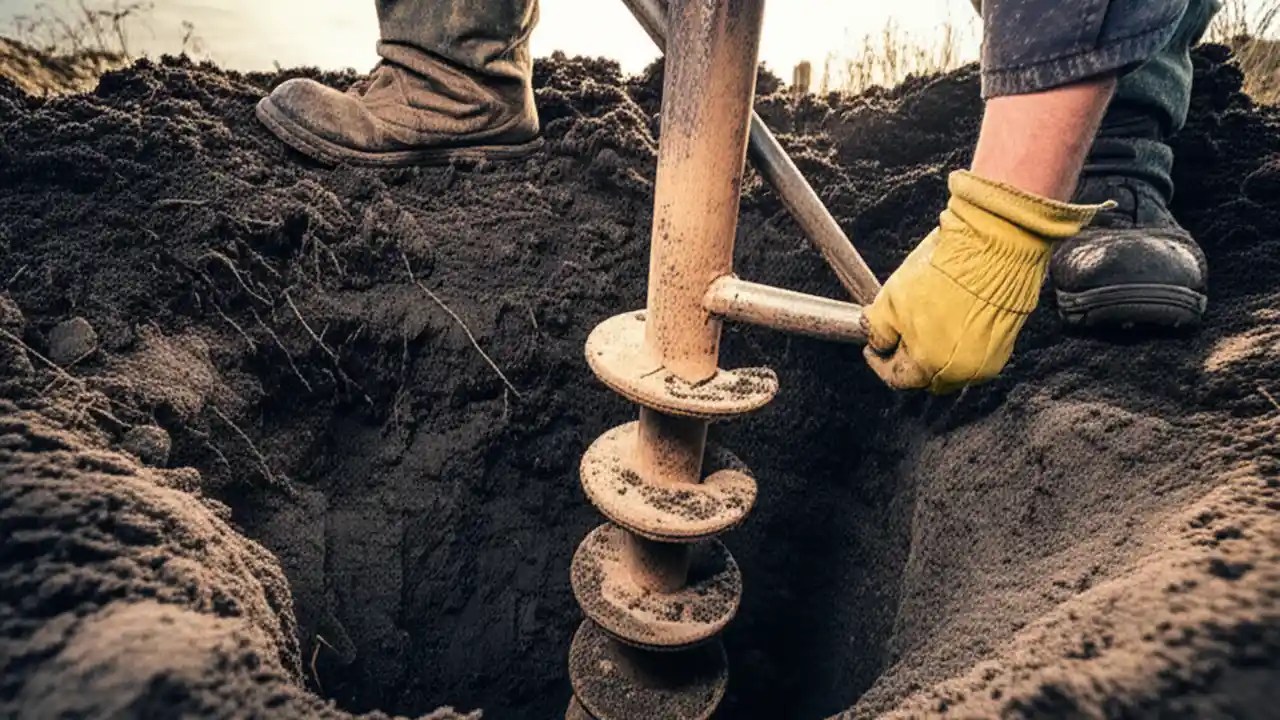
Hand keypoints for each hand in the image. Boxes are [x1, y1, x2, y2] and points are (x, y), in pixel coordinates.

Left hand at [863, 170, 1107, 393]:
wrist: (994, 244)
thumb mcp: (892, 298)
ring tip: (929, 324)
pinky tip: (954, 319)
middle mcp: (961, 370)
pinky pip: (976, 354)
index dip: (880, 362)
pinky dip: (961, 344)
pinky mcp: (1006, 344)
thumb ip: (878, 329)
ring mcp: (987, 359)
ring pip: (952, 368)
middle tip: (901, 336)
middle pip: (926, 378)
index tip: (875, 349)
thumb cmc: (947, 268)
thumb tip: (876, 342)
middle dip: (909, 361)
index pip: (897, 378)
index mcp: (929, 363)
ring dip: (936, 354)